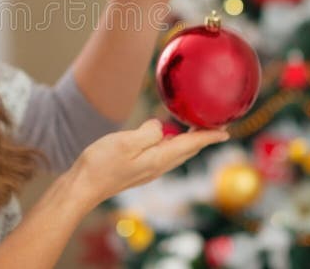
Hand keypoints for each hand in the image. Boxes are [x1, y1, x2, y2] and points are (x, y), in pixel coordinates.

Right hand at [67, 119, 228, 209]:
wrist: (83, 186)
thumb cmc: (101, 163)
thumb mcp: (126, 142)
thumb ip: (148, 133)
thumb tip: (160, 128)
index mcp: (158, 158)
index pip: (191, 144)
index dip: (209, 136)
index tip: (226, 130)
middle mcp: (157, 166)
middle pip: (187, 150)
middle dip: (202, 138)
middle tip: (215, 124)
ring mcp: (148, 170)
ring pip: (176, 153)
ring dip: (189, 141)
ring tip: (195, 127)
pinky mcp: (138, 170)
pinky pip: (163, 154)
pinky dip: (173, 144)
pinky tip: (165, 137)